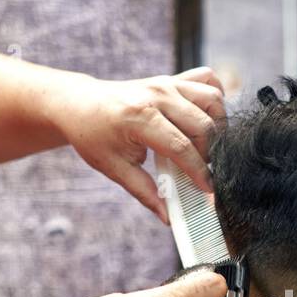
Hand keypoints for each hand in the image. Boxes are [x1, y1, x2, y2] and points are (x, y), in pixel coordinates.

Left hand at [54, 67, 226, 221]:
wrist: (80, 104)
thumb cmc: (94, 135)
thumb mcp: (115, 168)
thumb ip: (145, 193)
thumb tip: (168, 217)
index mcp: (140, 117)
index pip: (181, 146)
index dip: (198, 171)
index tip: (209, 189)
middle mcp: (157, 95)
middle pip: (202, 125)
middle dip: (209, 153)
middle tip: (202, 170)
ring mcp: (166, 83)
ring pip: (212, 99)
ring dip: (217, 125)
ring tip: (204, 147)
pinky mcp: (172, 79)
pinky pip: (207, 80)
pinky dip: (215, 98)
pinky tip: (206, 119)